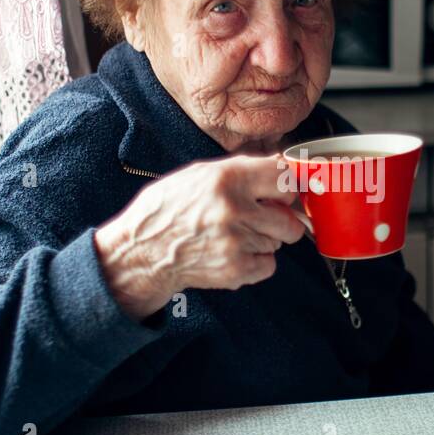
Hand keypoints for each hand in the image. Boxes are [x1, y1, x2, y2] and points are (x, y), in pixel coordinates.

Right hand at [93, 153, 306, 320]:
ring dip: (264, 239)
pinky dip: (257, 261)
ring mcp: (236, 242)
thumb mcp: (199, 174)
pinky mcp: (235, 269)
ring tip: (235, 234)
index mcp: (227, 179)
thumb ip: (242, 170)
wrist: (142, 251)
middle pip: (290, 217)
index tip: (283, 191)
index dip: (286, 186)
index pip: (285, 177)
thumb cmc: (168, 210)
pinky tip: (234, 252)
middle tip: (264, 217)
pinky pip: (269, 265)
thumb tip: (280, 165)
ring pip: (279, 241)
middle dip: (281, 218)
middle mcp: (234, 209)